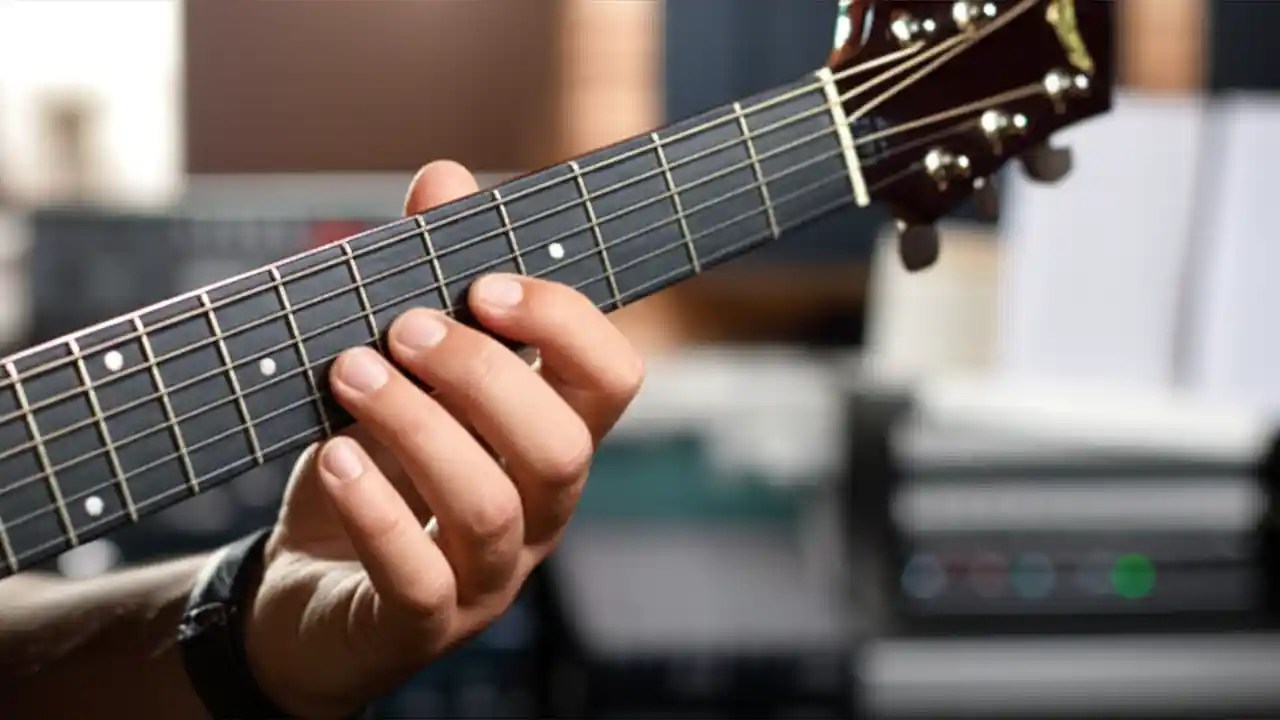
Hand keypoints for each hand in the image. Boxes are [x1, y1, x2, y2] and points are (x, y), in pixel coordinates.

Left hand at [242, 161, 643, 715]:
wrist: (310, 589)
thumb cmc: (374, 469)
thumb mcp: (397, 372)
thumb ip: (425, 277)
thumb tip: (443, 178)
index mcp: (548, 436)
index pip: (612, 379)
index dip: (564, 324)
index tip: (484, 283)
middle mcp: (539, 509)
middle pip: (561, 445)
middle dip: (483, 373)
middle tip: (403, 328)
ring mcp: (489, 573)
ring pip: (492, 505)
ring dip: (420, 426)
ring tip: (350, 374)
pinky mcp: (423, 622)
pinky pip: (419, 576)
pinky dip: (376, 509)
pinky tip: (334, 456)